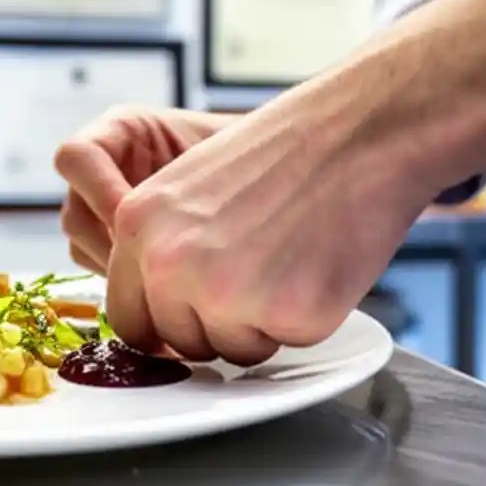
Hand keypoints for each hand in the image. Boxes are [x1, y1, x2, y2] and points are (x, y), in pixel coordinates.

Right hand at [54, 107, 239, 275]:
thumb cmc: (247, 154)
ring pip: (83, 245)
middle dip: (113, 244)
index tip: (137, 219)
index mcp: (122, 131)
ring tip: (170, 278)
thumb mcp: (219, 149)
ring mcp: (103, 209)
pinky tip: (170, 286)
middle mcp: (103, 170)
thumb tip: (151, 216)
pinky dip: (130, 283)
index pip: (77, 156)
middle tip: (157, 265)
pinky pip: (101, 269)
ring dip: (121, 269)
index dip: (99, 190)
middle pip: (74, 211)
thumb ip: (189, 171)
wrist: (266, 179)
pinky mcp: (112, 243)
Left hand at [102, 81, 444, 365]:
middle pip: (178, 342)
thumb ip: (161, 245)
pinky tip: (318, 267)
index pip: (127, 317)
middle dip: (216, 325)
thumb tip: (158, 308)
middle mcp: (169, 262)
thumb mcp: (188, 186)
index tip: (195, 317)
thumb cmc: (285, 155)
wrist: (357, 134)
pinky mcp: (282, 314)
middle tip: (259, 275)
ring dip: (260, 325)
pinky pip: (285, 345)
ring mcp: (223, 293)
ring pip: (230, 351)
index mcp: (137, 224)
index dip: (167, 324)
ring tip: (290, 261)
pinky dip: (306, 320)